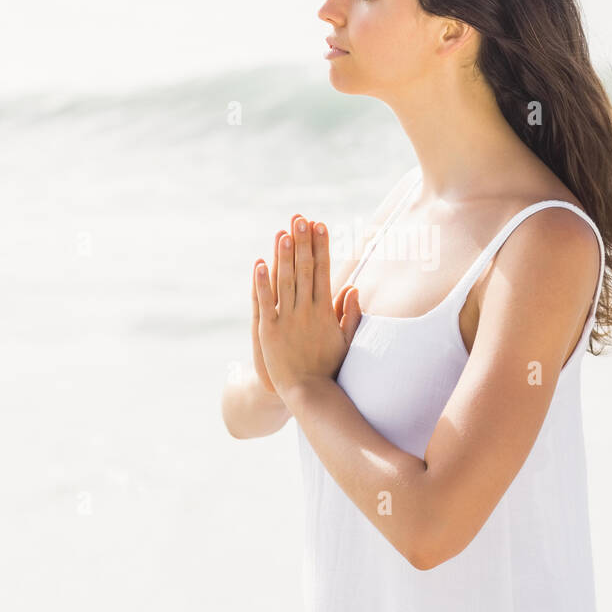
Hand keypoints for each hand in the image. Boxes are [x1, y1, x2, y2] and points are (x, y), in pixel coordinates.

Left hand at [254, 215, 363, 399]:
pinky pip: (264, 302)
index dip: (321, 247)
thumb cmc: (327, 366)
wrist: (307, 393)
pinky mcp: (269, 330)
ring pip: (285, 281)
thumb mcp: (345, 339)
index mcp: (324, 310)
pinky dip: (262, 283)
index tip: (320, 226)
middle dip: (303, 243)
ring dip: (284, 256)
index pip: (323, 270)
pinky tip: (259, 264)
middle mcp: (306, 311)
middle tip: (301, 219)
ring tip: (284, 232)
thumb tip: (352, 287)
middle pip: (305, 270)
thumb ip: (349, 313)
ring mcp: (287, 319)